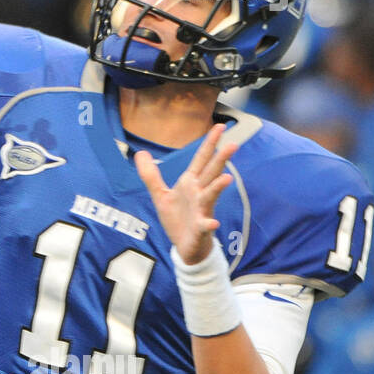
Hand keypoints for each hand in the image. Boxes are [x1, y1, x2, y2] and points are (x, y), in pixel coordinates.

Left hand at [134, 123, 237, 264]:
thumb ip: (150, 175)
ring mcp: (202, 210)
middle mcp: (199, 194)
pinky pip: (206, 225)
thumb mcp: (160, 195)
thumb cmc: (177, 219)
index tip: (220, 126)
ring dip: (218, 187)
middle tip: (233, 143)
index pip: (201, 159)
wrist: (185, 247)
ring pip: (211, 196)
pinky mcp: (201, 229)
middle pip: (211, 173)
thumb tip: (140, 152)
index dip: (210, 143)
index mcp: (191, 183)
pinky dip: (209, 224)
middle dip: (221, 159)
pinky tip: (212, 222)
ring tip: (227, 178)